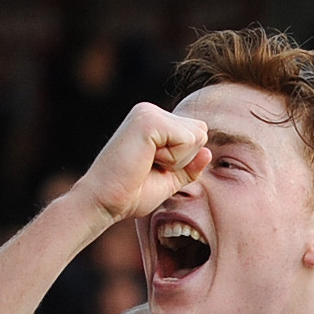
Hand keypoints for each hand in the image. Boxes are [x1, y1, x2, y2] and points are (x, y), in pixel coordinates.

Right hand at [71, 104, 211, 232]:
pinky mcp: (148, 120)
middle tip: (151, 168)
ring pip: (195, 135)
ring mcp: (148, 113)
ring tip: (148, 165)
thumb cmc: (131, 193)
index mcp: (154, 121)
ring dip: (178, 160)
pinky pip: (187, 140)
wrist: (104, 202)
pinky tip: (148, 161)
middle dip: (184, 159)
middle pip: (200, 132)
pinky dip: (173, 159)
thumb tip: (208, 151)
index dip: (185, 160)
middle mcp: (150, 111)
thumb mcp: (169, 180)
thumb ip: (190, 166)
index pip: (196, 134)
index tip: (154, 169)